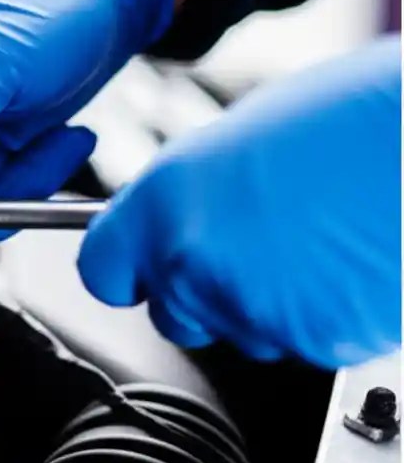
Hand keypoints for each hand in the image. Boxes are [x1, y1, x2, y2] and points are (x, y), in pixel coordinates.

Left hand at [78, 36, 401, 368]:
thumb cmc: (360, 118)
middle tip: (265, 247)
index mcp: (166, 202)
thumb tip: (178, 218)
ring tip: (323, 242)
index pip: (101, 271)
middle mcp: (193, 260)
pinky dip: (326, 318)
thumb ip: (193, 194)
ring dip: (270, 306)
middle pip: (171, 315)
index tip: (141, 271)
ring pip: (241, 334)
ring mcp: (250, 308)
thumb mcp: (243, 137)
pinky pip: (305, 343)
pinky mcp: (315, 340)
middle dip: (204, 295)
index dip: (126, 273)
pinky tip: (353, 268)